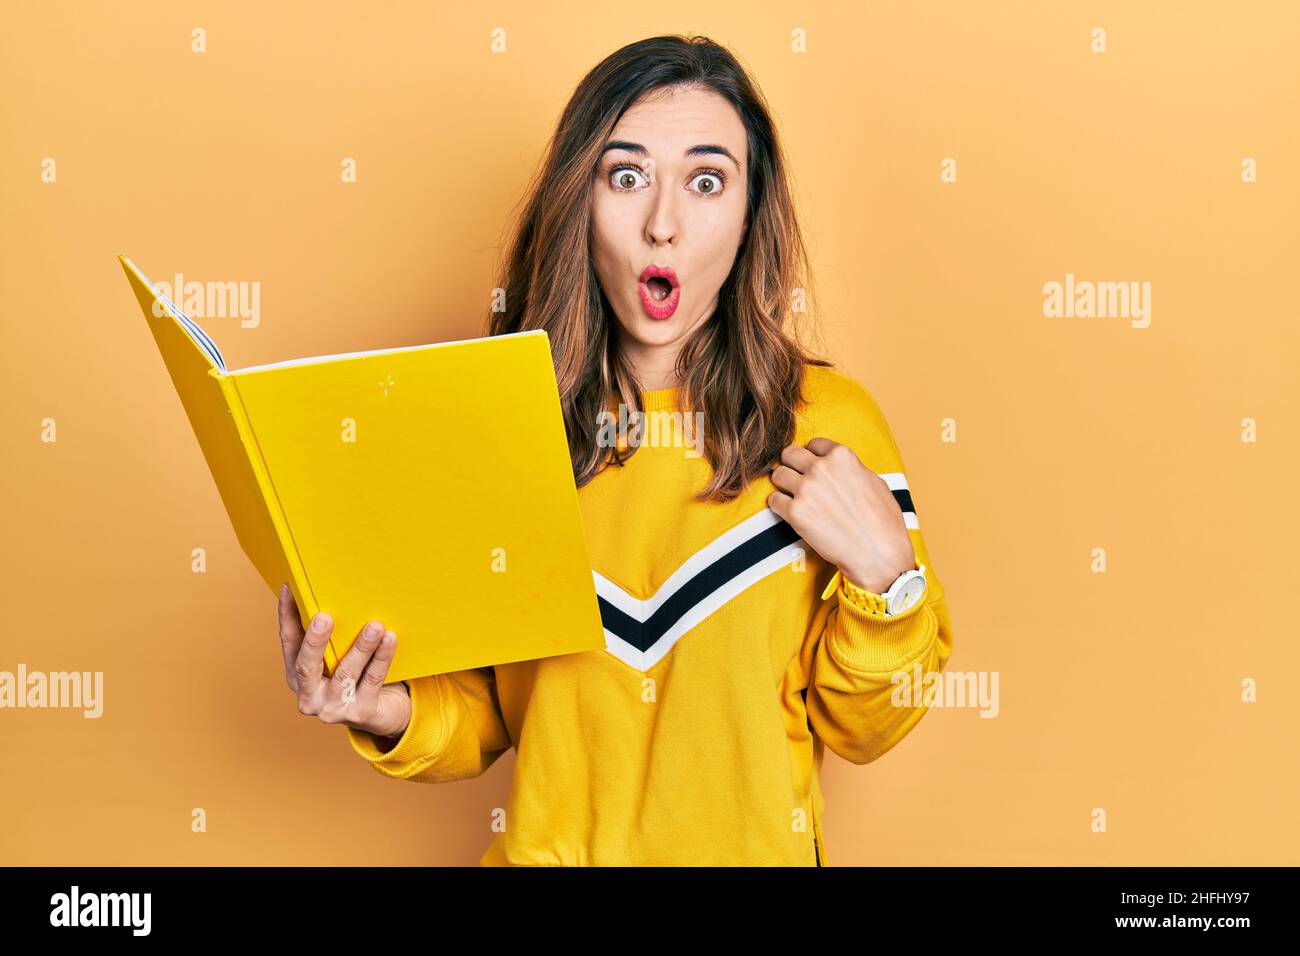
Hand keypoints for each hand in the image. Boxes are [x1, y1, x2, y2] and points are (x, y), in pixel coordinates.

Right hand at [276, 583, 410, 738]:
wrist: (381, 714)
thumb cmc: (356, 678)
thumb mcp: (337, 659)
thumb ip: (331, 638)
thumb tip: (333, 592)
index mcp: (297, 678)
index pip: (289, 643)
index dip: (287, 615)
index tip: (289, 588)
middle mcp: (310, 696)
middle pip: (307, 665)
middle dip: (315, 640)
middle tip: (324, 616)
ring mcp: (334, 708)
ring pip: (346, 672)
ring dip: (361, 647)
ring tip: (374, 626)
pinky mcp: (361, 712)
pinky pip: (373, 679)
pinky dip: (382, 657)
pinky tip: (390, 639)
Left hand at [768, 437, 915, 593]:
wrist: (878, 554)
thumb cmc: (882, 521)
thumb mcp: (874, 481)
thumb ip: (851, 468)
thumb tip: (837, 466)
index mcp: (842, 456)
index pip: (813, 444)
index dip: (813, 457)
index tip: (813, 468)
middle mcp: (821, 468)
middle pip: (789, 454)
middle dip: (792, 465)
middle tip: (797, 479)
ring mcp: (806, 489)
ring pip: (777, 475)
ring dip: (783, 485)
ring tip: (793, 496)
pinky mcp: (795, 512)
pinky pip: (773, 500)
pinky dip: (778, 506)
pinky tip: (790, 512)